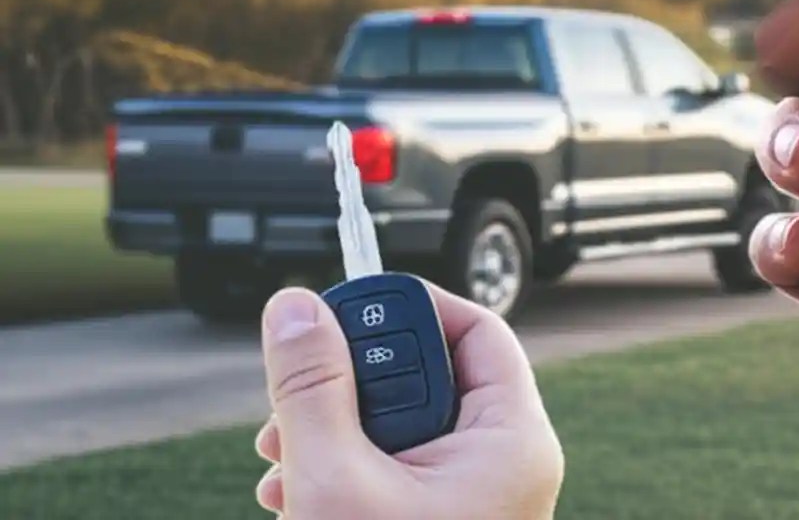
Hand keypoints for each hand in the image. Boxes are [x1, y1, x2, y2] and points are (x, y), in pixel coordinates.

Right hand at [252, 285, 562, 518]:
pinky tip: (294, 489)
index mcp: (513, 442)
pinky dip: (345, 470)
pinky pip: (396, 470)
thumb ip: (313, 388)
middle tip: (294, 393)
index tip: (342, 309)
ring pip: (402, 426)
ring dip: (333, 430)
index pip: (478, 329)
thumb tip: (295, 308)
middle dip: (350, 381)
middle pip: (430, 376)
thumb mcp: (334, 477)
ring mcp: (472, 497)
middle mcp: (503, 465)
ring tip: (280, 453)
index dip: (410, 307)